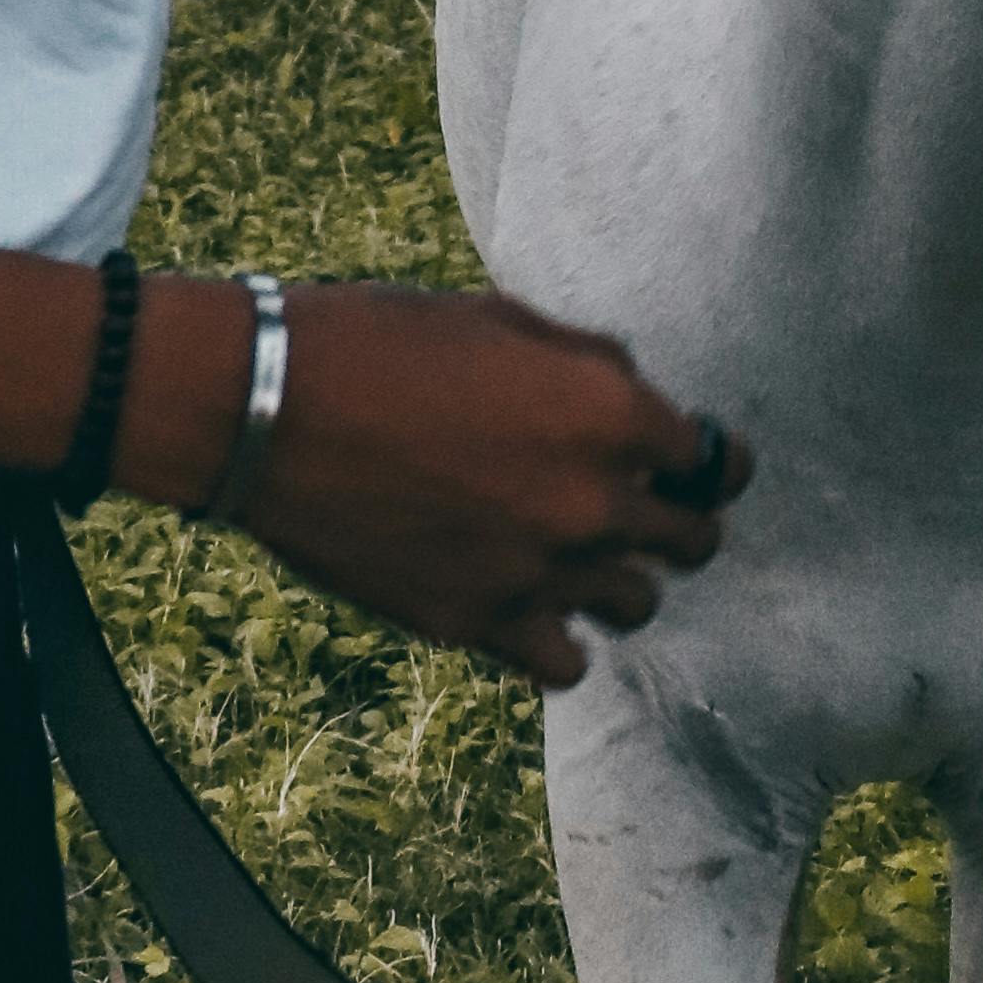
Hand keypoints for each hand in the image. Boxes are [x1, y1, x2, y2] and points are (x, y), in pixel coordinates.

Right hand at [215, 279, 750, 688]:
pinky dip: (559, 640)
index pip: (714, 462)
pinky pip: (566, 663)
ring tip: (580, 559)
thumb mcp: (502, 319)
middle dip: (676, 523)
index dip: (707, 462)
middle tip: (651, 516)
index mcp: (611, 414)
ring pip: (637, 605)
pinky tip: (532, 606)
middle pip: (692, 542)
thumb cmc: (381, 343)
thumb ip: (589, 363)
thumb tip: (636, 393)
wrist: (269, 411)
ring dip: (619, 580)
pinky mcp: (479, 626)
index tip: (694, 469)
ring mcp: (539, 573)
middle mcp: (592, 502)